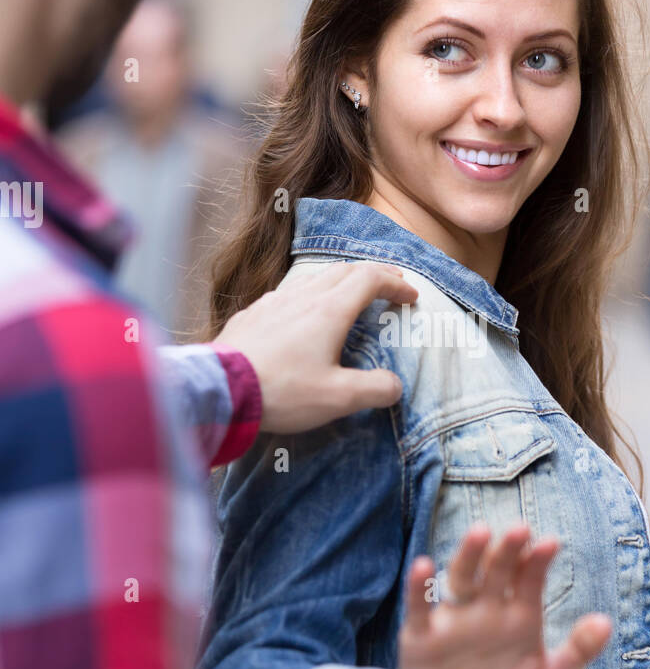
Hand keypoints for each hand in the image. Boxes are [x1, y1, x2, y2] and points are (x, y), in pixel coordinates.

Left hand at [212, 262, 417, 432]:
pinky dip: (309, 294)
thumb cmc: (282, 391)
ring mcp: (274, 302)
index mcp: (329, 311)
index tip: (410, 295)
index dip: (395, 283)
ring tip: (350, 294)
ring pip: (314, 278)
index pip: (370, 280)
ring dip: (341, 280)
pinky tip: (302, 312)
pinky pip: (288, 293)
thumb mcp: (338, 398)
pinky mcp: (252, 314)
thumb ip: (374, 390)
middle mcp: (303, 297)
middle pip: (345, 270)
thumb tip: (394, 386)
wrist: (221, 389)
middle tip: (389, 284)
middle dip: (373, 274)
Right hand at [397, 524, 611, 668]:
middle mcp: (487, 609)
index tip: (550, 543)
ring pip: (461, 579)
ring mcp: (454, 619)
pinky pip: (419, 608)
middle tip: (520, 530)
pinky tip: (423, 566)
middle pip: (497, 571)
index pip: (530, 580)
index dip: (538, 561)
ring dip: (469, 556)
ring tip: (480, 532)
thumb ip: (576, 653)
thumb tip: (606, 621)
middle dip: (508, 551)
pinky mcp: (422, 635)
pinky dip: (419, 587)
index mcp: (519, 616)